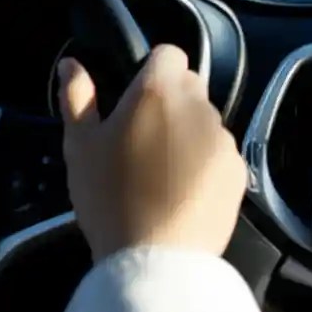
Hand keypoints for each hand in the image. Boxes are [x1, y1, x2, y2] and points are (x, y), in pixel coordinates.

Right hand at [58, 45, 245, 261]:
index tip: (135, 97)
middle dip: (170, 101)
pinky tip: (183, 192)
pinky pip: (220, 153)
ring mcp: (223, 140)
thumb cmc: (108, 196)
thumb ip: (77, 97)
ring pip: (206, 121)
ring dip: (188, 132)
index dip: (152, 69)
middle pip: (189, 86)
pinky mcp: (239, 172)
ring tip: (162, 171)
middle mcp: (198, 106)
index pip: (168, 53)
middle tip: (142, 137)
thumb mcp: (79, 146)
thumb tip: (71, 64)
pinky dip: (205, 163)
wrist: (155, 258)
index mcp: (157, 92)